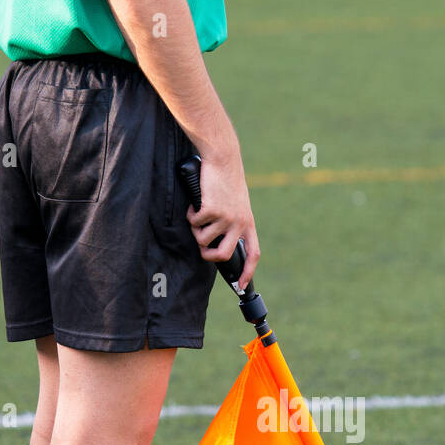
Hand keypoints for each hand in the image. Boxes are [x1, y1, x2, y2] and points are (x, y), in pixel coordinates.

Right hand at [186, 150, 260, 290]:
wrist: (223, 159)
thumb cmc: (227, 181)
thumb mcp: (238, 204)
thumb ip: (234, 223)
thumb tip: (220, 244)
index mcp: (248, 223)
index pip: (253, 254)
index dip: (247, 272)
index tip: (241, 285)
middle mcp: (240, 222)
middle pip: (224, 254)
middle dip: (208, 255)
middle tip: (202, 248)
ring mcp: (226, 216)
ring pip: (204, 238)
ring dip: (196, 229)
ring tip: (199, 215)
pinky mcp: (212, 209)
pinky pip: (195, 222)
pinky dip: (191, 215)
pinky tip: (196, 204)